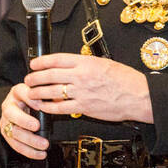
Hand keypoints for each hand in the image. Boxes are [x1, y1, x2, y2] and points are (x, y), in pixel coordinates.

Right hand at [0, 82, 47, 159]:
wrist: (22, 108)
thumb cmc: (33, 100)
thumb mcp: (41, 94)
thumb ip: (49, 96)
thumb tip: (60, 99)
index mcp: (17, 92)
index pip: (20, 92)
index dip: (29, 98)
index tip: (40, 105)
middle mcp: (9, 106)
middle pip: (11, 113)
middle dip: (24, 121)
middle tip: (37, 126)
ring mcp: (6, 121)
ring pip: (14, 132)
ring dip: (29, 140)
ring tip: (43, 145)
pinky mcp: (7, 134)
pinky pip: (16, 145)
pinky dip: (29, 151)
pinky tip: (39, 153)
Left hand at [24, 53, 153, 123]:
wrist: (139, 96)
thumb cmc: (126, 80)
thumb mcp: (104, 64)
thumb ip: (86, 65)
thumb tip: (70, 67)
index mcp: (86, 62)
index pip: (57, 59)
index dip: (41, 61)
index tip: (34, 63)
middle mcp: (81, 76)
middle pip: (50, 75)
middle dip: (35, 77)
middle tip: (28, 79)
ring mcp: (81, 92)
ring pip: (52, 92)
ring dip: (38, 92)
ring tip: (31, 93)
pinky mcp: (84, 108)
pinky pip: (61, 108)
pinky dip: (49, 108)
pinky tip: (44, 107)